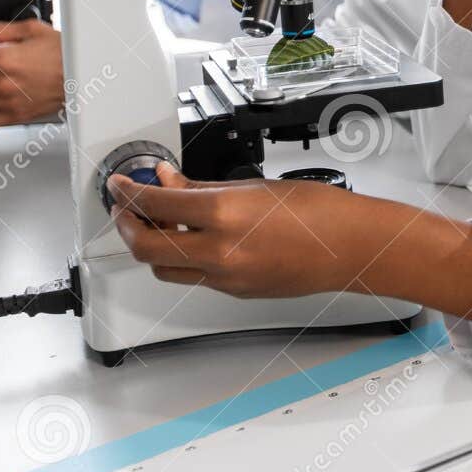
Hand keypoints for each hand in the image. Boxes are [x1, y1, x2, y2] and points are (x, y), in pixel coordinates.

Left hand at [109, 165, 382, 297]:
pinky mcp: (234, 291)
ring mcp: (225, 277)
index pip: (154, 203)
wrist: (350, 247)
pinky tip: (191, 236)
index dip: (128, 192)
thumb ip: (202, 186)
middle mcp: (219, 251)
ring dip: (151, 245)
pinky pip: (194, 276)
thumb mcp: (253, 186)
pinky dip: (183, 256)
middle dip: (127, 225)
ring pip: (165, 267)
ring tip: (157, 222)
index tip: (121, 185)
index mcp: (224, 214)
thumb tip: (169, 180)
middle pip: (146, 246)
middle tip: (126, 207)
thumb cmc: (317, 211)